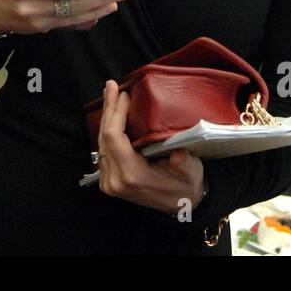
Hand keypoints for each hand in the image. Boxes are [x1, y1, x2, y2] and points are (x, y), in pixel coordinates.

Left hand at [97, 79, 205, 214]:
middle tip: (111, 85)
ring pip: (101, 143)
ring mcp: (109, 182)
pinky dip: (108, 130)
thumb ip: (182, 163)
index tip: (123, 94)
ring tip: (111, 95)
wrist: (181, 205)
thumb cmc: (186, 185)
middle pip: (104, 138)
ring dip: (106, 118)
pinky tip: (112, 115)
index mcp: (132, 176)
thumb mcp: (190, 172)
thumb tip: (179, 152)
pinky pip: (104, 150)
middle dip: (108, 110)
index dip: (115, 113)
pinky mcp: (109, 180)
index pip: (114, 138)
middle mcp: (115, 180)